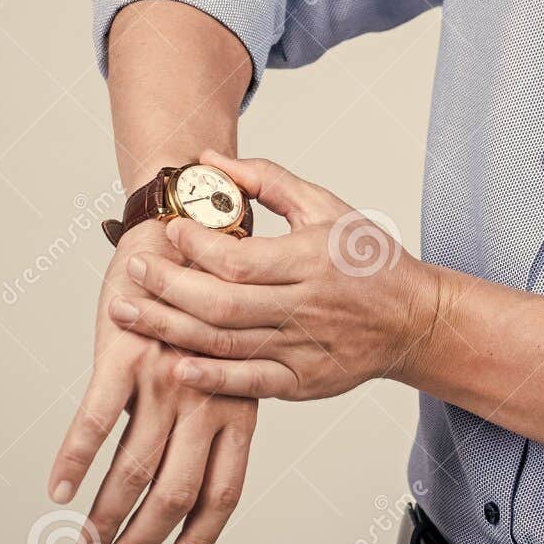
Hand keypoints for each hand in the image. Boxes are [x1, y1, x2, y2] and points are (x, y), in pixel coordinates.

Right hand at [47, 217, 256, 543]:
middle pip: (176, 491)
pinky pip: (96, 418)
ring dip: (104, 514)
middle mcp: (206, 398)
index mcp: (238, 404)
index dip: (201, 537)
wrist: (192, 224)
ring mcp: (166, 378)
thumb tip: (194, 467)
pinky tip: (56, 488)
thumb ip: (220, 411)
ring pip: (133, 466)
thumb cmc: (213, 293)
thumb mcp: (235, 358)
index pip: (223, 490)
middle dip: (143, 540)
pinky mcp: (127, 353)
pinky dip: (74, 458)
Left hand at [109, 150, 441, 400]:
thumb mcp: (327, 206)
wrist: (414, 320)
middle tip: (134, 271)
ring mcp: (304, 349)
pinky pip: (249, 383)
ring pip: (226, 344)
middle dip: (168, 288)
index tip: (170, 229)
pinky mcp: (303, 382)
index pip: (240, 258)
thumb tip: (210, 160)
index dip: (195, 246)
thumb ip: (269, 179)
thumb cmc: (369, 260)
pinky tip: (175, 365)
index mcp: (313, 260)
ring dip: (170, 329)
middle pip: (222, 304)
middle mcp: (307, 307)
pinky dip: (211, 378)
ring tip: (128, 312)